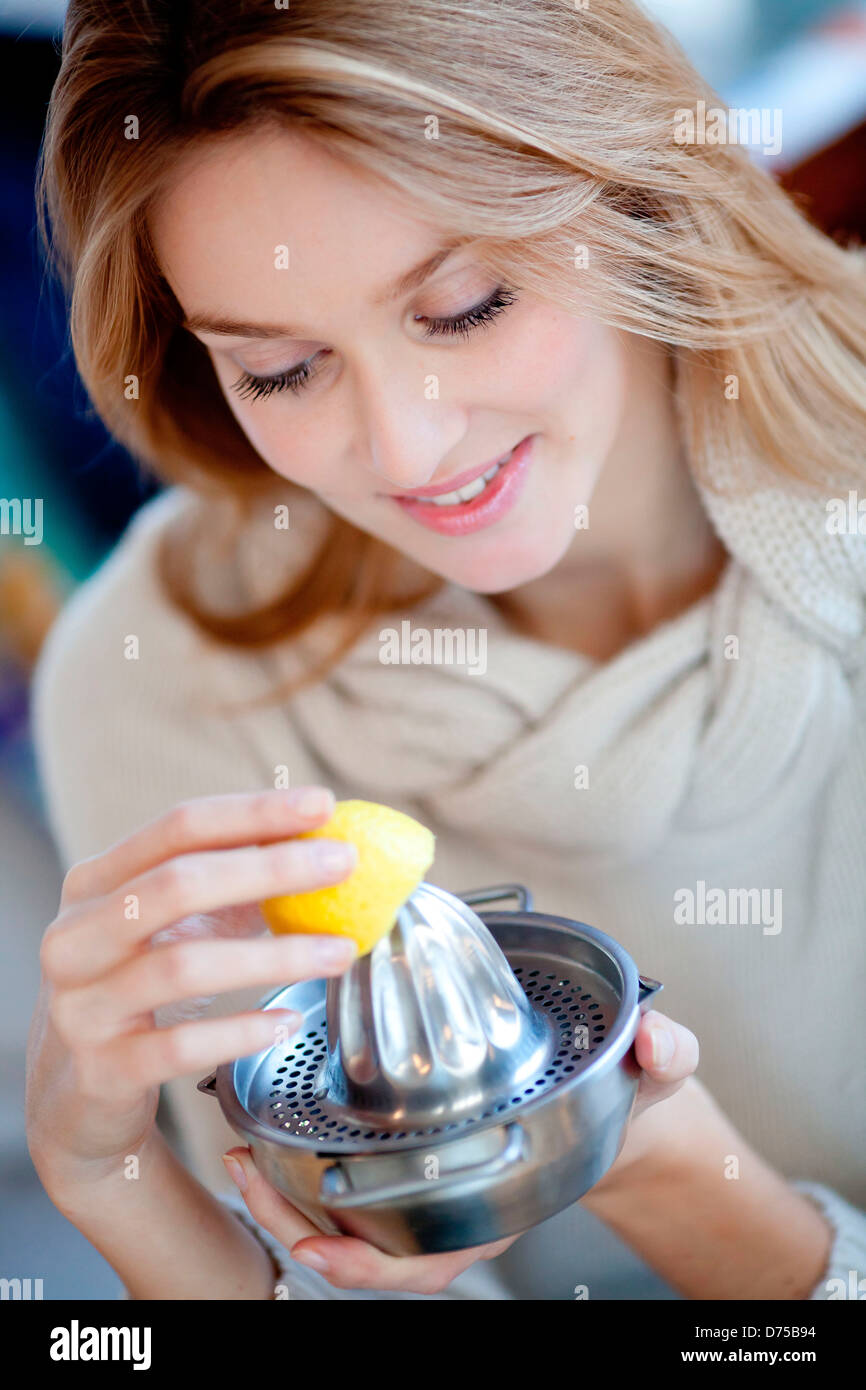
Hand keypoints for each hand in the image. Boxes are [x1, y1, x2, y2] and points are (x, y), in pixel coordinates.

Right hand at [26, 786, 359, 1200]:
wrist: (82, 1091)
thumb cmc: (141, 986)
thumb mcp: (176, 923)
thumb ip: (233, 881)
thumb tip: (322, 839)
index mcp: (95, 883)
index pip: (178, 827)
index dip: (253, 812)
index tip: (322, 805)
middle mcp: (76, 936)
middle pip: (177, 884)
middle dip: (270, 869)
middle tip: (344, 865)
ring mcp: (82, 1005)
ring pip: (183, 966)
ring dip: (274, 955)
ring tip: (338, 951)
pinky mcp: (102, 1070)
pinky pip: (178, 1046)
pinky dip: (239, 1031)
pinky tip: (286, 1022)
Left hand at [219, 1008, 698, 1293]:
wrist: (612, 1092)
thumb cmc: (622, 1091)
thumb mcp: (653, 1072)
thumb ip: (664, 1056)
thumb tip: (658, 1039)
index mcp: (504, 1196)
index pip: (434, 1258)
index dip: (373, 1269)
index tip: (319, 1255)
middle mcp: (459, 1199)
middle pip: (366, 1248)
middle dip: (297, 1228)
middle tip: (244, 1183)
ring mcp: (430, 1178)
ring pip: (343, 1218)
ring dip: (282, 1201)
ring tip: (234, 1161)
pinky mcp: (411, 1147)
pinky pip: (346, 1177)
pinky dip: (299, 1169)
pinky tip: (262, 1136)